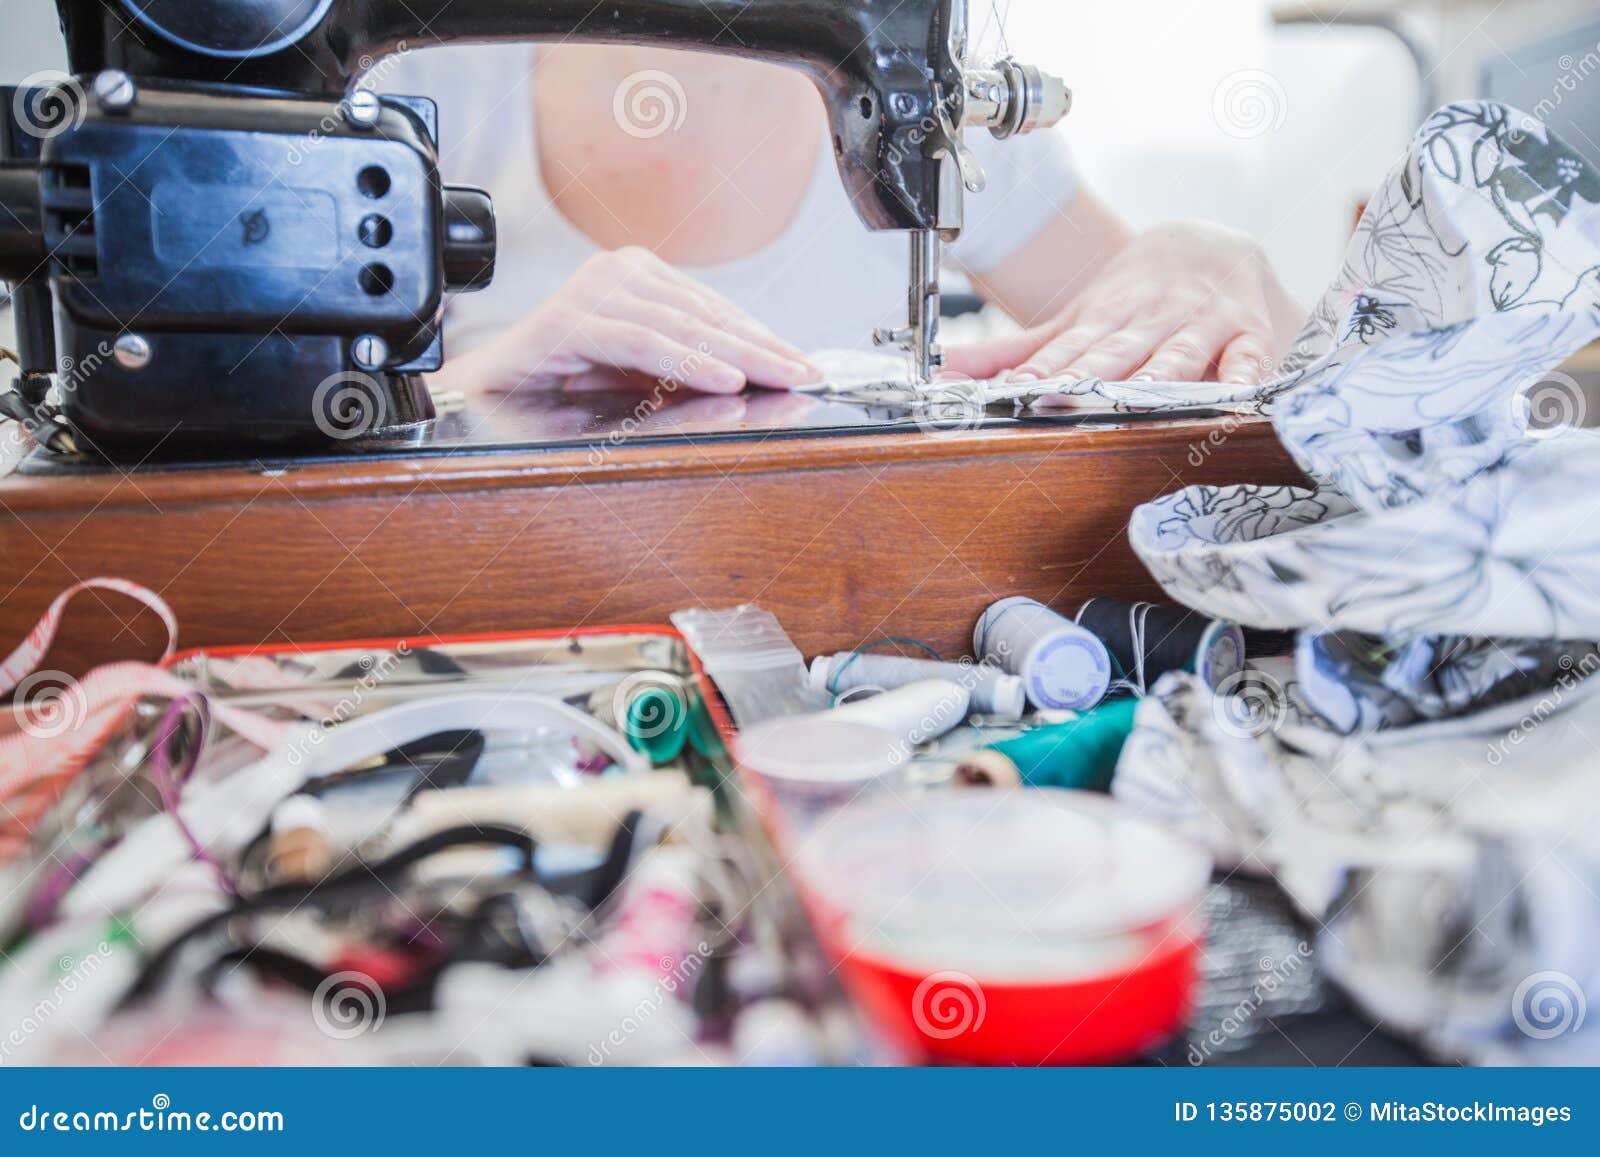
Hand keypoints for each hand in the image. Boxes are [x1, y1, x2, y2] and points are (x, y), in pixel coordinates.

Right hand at [434, 247, 819, 394]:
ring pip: (682, 326)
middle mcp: (620, 274)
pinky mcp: (571, 320)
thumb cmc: (566, 387)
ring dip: (736, 357)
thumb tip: (754, 384)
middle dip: (762, 349)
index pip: (718, 312)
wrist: (490, 396)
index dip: (764, 340)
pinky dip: (687, 361)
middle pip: (708, 316)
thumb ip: (691, 375)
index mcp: (642, 280)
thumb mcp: (643, 380)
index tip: (805, 365)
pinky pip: (642, 342)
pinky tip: (725, 377)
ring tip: (778, 377)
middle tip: (806, 374)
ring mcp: (594, 290)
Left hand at [947, 222, 1301, 384]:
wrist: (1211, 243)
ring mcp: (1200, 322)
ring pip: (1178, 352)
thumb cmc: (1134, 298)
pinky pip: (1249, 356)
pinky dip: (1246, 373)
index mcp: (1101, 318)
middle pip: (1117, 351)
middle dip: (1092, 375)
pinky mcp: (1247, 332)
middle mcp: (1148, 317)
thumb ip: (1014, 352)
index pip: (1067, 350)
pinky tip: (1239, 392)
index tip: (1014, 394)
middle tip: (1065, 399)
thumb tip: (945, 374)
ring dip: (1161, 374)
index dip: (1042, 372)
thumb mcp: (1073, 319)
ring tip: (1143, 397)